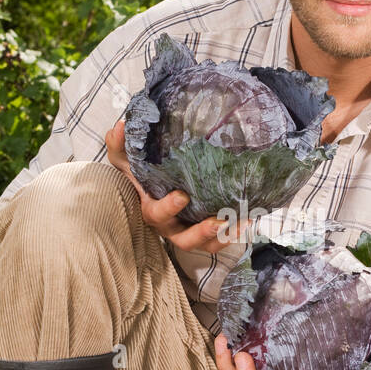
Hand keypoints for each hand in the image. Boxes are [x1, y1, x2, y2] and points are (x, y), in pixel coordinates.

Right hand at [105, 118, 247, 254]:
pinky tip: (251, 218)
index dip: (168, 208)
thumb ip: (120, 144)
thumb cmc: (142, 172)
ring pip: (207, 245)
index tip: (182, 195)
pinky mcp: (207, 233)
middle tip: (218, 220)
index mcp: (152, 210)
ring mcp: (191, 231)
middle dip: (201, 233)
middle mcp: (172, 226)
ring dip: (225, 236)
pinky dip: (236, 232)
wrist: (158, 183)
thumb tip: (119, 125)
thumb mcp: (127, 159)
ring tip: (242, 220)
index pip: (156, 214)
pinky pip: (222, 240)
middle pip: (185, 240)